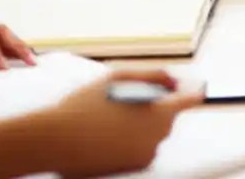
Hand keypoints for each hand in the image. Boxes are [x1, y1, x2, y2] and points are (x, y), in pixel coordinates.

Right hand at [38, 68, 203, 176]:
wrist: (53, 141)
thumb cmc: (83, 106)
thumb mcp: (119, 77)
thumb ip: (153, 74)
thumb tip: (173, 80)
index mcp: (159, 112)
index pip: (190, 100)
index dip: (191, 91)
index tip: (188, 89)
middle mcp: (158, 136)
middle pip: (167, 117)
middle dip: (155, 107)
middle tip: (127, 100)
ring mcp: (145, 155)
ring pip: (152, 134)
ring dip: (140, 125)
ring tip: (111, 118)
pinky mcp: (131, 169)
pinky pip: (138, 150)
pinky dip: (129, 141)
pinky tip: (107, 134)